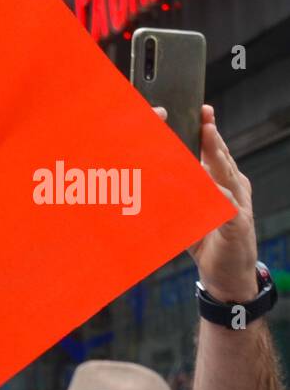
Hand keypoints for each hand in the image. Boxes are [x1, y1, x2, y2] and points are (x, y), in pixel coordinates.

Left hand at [171, 105, 257, 302]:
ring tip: (207, 140)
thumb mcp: (188, 213)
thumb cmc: (207, 241)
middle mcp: (234, 190)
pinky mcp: (238, 226)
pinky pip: (228, 208)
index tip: (201, 112)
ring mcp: (239, 206)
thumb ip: (175, 195)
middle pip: (222, 158)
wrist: (227, 276)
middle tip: (204, 118)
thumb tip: (149, 180)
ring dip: (215, 158)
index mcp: (222, 184)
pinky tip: (212, 188)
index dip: (208, 133)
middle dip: (212, 137)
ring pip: (227, 177)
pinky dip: (220, 196)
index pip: (215, 153)